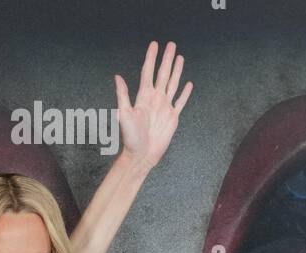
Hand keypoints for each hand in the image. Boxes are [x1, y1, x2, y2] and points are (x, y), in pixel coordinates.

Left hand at [115, 40, 192, 170]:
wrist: (141, 155)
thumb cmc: (131, 138)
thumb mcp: (124, 115)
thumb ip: (123, 95)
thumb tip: (117, 77)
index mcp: (144, 97)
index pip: (148, 72)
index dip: (151, 58)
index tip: (154, 44)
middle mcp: (155, 99)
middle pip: (163, 74)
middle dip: (167, 59)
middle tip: (171, 44)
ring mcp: (165, 107)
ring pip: (172, 83)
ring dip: (177, 70)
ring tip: (180, 57)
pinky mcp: (172, 117)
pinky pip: (180, 102)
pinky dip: (185, 93)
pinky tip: (188, 84)